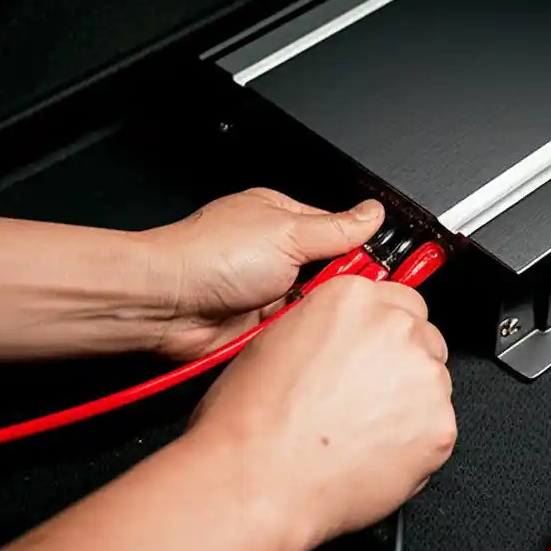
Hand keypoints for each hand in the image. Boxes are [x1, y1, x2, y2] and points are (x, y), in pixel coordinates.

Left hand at [137, 188, 384, 358]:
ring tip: (313, 314)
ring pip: (316, 307)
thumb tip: (373, 213)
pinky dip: (298, 337)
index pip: (341, 233)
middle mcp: (275, 254)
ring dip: (316, 313)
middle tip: (343, 293)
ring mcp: (267, 291)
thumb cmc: (210, 256)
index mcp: (283, 219)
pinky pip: (296, 334)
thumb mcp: (289, 233)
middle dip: (338, 287)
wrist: (166, 304)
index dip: (363, 252)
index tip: (384, 269)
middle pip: (332, 273)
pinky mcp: (259, 327)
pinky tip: (298, 336)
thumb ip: (338, 228)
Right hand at [187, 276, 455, 545]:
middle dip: (401, 366)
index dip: (385, 333)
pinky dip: (415, 444)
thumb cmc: (252, 421)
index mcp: (353, 299)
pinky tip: (374, 455)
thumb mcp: (275, 341)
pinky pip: (437, 430)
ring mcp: (424, 377)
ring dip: (410, 404)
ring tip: (363, 432)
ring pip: (433, 385)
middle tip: (367, 399)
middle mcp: (396, 328)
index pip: (399, 301)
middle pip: (423, 339)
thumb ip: (326, 328)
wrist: (258, 479)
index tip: (376, 353)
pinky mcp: (440, 426)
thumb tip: (342, 339)